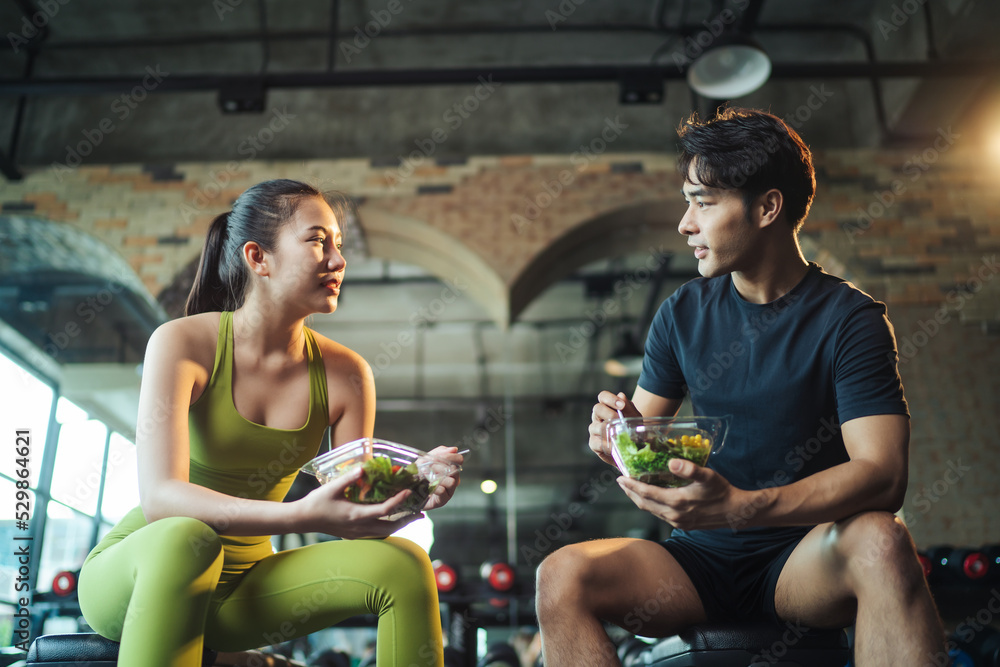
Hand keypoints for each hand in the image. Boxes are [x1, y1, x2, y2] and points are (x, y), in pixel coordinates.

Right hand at [293, 467, 425, 538]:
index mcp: (356, 515)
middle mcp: (359, 527)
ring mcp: (356, 534)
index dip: (399, 501)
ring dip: (399, 526)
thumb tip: (363, 469)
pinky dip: (388, 528)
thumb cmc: (316, 502)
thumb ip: (348, 478)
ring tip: (411, 517)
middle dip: (407, 520)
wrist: (302, 520)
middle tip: (421, 513)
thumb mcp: (331, 488)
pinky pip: (376, 535)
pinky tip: (392, 522)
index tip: (409, 492)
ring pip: (384, 533)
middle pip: (390, 527)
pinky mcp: (353, 535)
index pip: (384, 510)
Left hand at [421, 446, 463, 510]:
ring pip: (452, 481)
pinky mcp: (442, 500)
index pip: (458, 460)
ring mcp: (448, 491)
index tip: (439, 456)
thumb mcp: (426, 459)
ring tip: (426, 475)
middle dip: (441, 466)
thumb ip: (439, 452)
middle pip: (455, 470)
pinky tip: (428, 485)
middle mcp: (452, 479)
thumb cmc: (418, 475)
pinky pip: (443, 491)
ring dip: (438, 477)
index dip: (450, 456)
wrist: (407, 490)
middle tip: (429, 466)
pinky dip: (435, 487)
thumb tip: (454, 449)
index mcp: (450, 468)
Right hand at [588, 391, 641, 465]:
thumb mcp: (634, 418)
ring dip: (608, 430)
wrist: (633, 448)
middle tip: (620, 420)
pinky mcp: (593, 444)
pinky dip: (606, 444)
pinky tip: (614, 445)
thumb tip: (621, 395)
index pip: (603, 396)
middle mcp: (598, 416)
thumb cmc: (631, 429)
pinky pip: (596, 442)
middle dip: (609, 413)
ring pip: (595, 426)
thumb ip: (629, 407)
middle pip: (597, 409)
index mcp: (607, 407)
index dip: (610, 399)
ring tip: (619, 434)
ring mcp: (594, 430)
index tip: (621, 405)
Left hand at [616, 458, 757, 530]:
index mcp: (677, 502)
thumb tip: (671, 462)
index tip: (620, 477)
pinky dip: (650, 505)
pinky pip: (660, 514)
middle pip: (644, 503)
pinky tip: (651, 497)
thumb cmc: (722, 491)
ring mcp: (678, 522)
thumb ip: (689, 469)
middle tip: (621, 481)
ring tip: (631, 488)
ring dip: (639, 499)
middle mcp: (674, 515)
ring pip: (651, 510)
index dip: (631, 485)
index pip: (646, 493)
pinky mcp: (682, 525)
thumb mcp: (708, 476)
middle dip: (630, 492)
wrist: (736, 512)